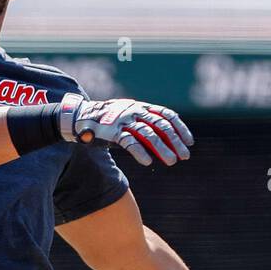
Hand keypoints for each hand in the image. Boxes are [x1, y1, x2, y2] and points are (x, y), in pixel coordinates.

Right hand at [58, 94, 193, 165]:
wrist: (81, 117)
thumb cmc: (108, 122)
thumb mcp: (129, 119)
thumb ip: (145, 127)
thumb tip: (166, 143)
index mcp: (141, 107)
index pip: (166, 115)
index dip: (180, 128)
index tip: (190, 142)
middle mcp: (134, 111)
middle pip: (161, 125)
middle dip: (175, 141)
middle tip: (185, 156)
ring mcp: (123, 121)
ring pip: (148, 134)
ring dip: (162, 148)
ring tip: (171, 162)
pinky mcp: (111, 132)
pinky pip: (128, 142)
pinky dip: (139, 152)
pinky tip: (148, 162)